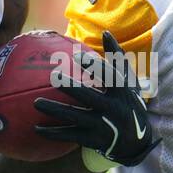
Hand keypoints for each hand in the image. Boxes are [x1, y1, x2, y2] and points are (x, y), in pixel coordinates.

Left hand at [33, 30, 158, 167]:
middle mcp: (113, 108)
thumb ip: (118, 58)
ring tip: (36, 102)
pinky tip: (36, 129)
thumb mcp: (129, 82)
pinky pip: (70, 135)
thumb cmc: (128, 102)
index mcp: (122, 92)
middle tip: (53, 76)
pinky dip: (53, 133)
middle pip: (89, 97)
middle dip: (71, 87)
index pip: (108, 77)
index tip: (77, 55)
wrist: (136, 141)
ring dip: (55, 110)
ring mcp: (102, 126)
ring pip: (75, 117)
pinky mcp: (93, 140)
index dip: (94, 66)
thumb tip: (105, 32)